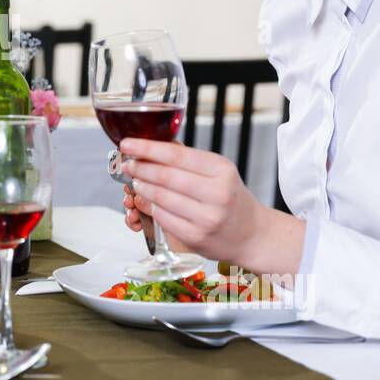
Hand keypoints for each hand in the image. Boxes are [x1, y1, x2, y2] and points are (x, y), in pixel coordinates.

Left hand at [119, 137, 304, 276]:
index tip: (127, 144)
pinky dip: (148, 206)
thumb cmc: (232, 199)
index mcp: (222, 170)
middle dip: (140, 167)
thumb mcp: (219, 172)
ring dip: (142, 187)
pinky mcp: (196, 236)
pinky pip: (163, 218)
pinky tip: (143, 199)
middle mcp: (217, 193)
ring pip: (161, 197)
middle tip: (127, 164)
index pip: (177, 155)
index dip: (147, 148)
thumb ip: (188, 159)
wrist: (252, 234)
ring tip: (135, 179)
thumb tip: (155, 144)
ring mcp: (207, 217)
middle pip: (166, 176)